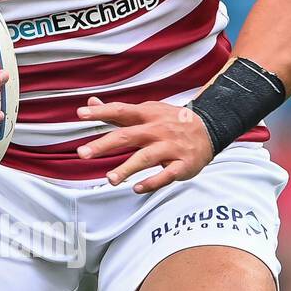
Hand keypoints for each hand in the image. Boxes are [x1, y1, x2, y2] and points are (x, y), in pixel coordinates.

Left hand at [75, 96, 213, 192]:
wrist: (210, 128)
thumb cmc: (170, 121)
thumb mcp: (147, 111)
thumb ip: (117, 111)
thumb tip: (90, 101)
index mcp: (147, 115)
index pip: (120, 111)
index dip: (100, 112)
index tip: (80, 113)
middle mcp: (157, 130)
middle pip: (128, 136)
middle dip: (104, 145)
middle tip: (82, 153)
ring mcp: (170, 147)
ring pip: (146, 158)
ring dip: (127, 168)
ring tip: (110, 179)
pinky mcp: (183, 164)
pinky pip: (166, 175)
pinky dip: (152, 182)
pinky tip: (136, 188)